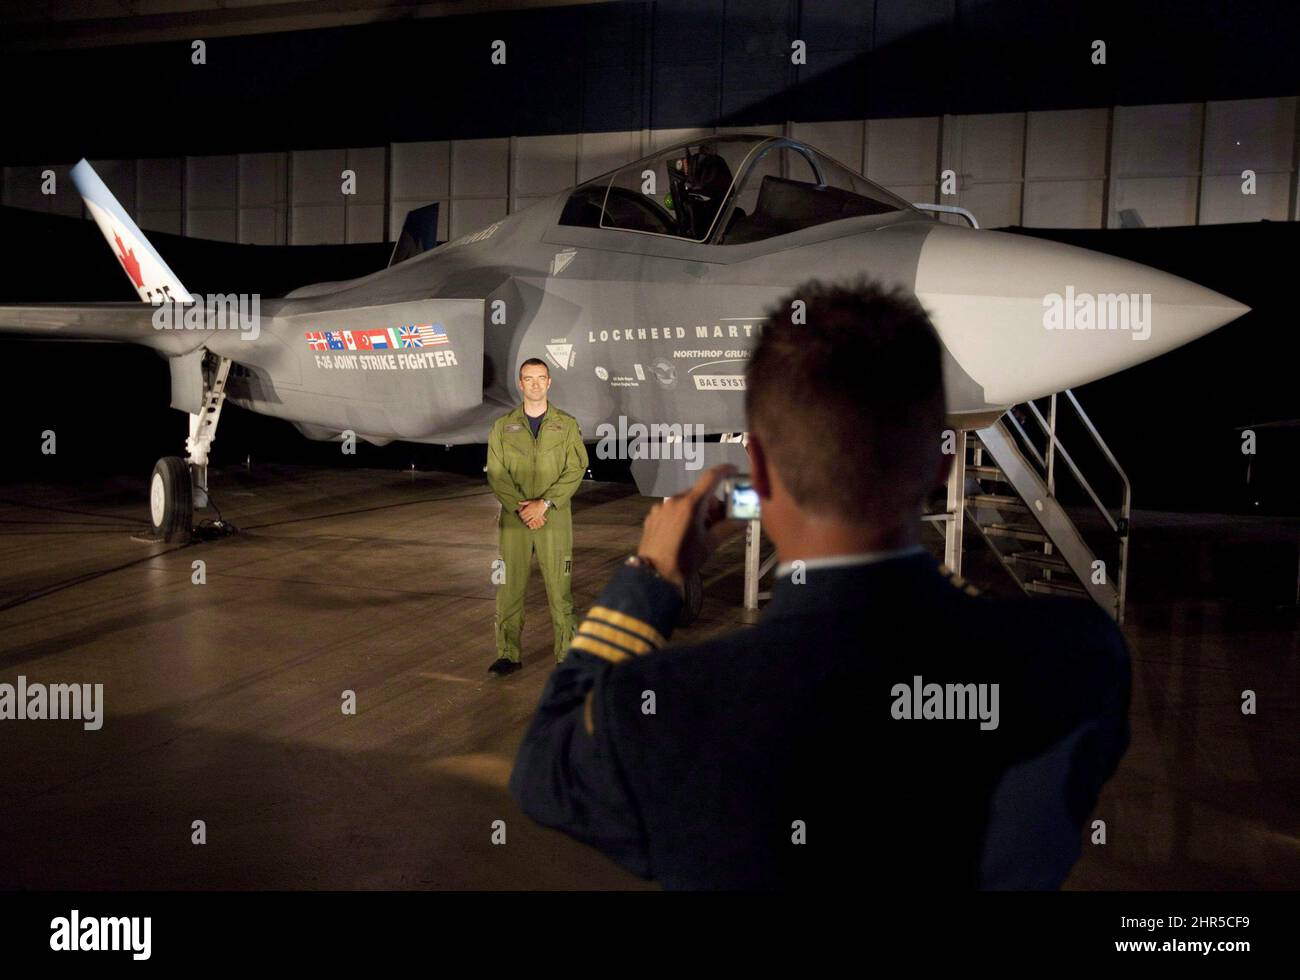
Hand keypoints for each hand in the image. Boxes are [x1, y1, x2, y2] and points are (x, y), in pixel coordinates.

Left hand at [518, 499, 546, 526]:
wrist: (542, 504)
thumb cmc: (535, 502)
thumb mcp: (529, 502)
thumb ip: (524, 502)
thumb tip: (518, 502)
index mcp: (528, 508)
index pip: (522, 513)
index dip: (519, 514)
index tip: (519, 515)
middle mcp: (530, 512)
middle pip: (524, 516)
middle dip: (522, 518)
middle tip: (521, 518)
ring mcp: (533, 515)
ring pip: (527, 519)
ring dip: (524, 520)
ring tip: (523, 521)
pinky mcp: (536, 517)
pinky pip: (531, 521)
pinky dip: (528, 523)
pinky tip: (527, 523)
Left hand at [636, 465, 741, 588]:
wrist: (653, 574)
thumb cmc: (684, 559)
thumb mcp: (710, 544)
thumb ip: (728, 528)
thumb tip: (743, 520)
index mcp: (691, 504)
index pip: (711, 478)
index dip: (724, 471)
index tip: (733, 470)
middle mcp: (675, 500)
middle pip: (699, 494)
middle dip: (711, 505)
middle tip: (717, 522)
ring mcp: (661, 507)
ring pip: (685, 502)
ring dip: (696, 511)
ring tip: (698, 532)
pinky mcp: (653, 515)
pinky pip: (672, 509)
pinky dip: (681, 516)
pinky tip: (682, 533)